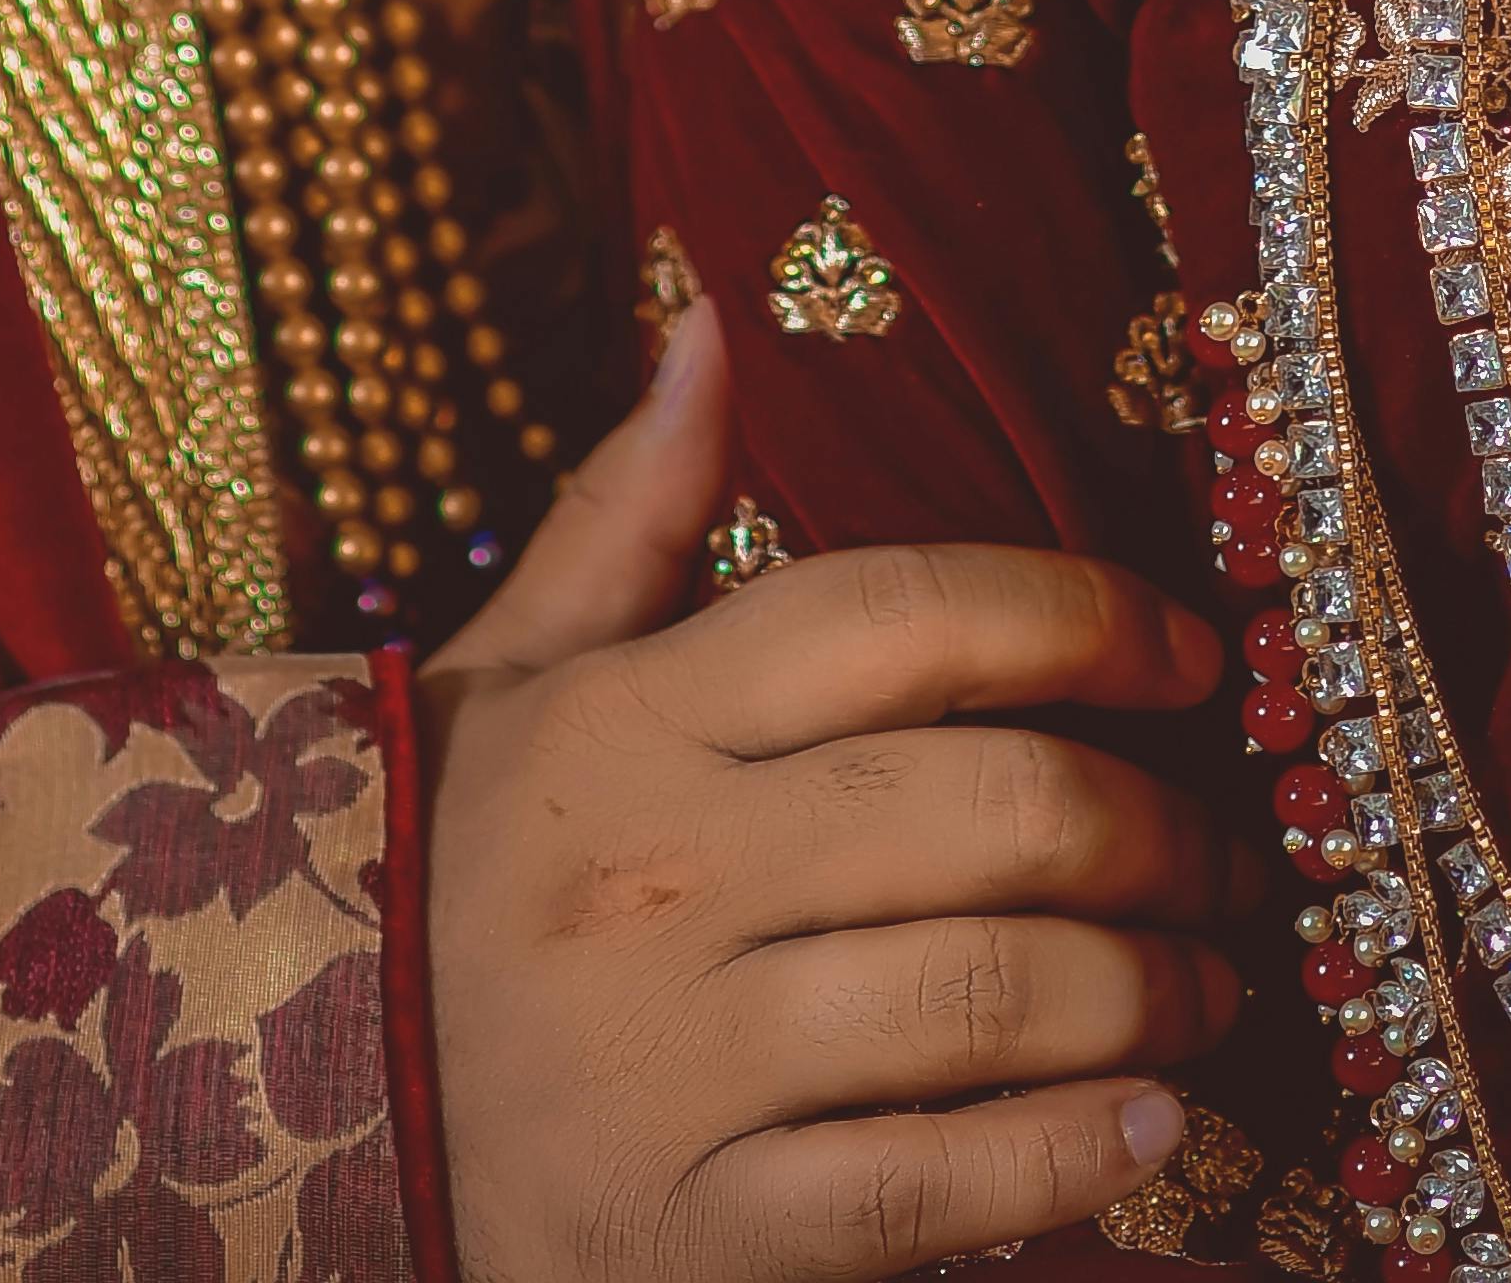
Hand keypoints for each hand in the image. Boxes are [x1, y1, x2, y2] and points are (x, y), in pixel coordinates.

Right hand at [420, 306, 1250, 1282]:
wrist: (279, 1133)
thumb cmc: (430, 882)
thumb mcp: (506, 680)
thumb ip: (626, 506)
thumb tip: (715, 319)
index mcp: (630, 720)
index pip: (899, 616)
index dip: (1079, 613)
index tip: (1188, 650)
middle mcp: (658, 876)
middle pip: (986, 808)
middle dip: (1156, 829)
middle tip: (1231, 853)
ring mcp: (671, 1065)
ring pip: (983, 996)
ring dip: (1148, 992)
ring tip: (1213, 992)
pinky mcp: (687, 1235)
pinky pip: (926, 1189)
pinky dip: (1069, 1157)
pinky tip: (1152, 1127)